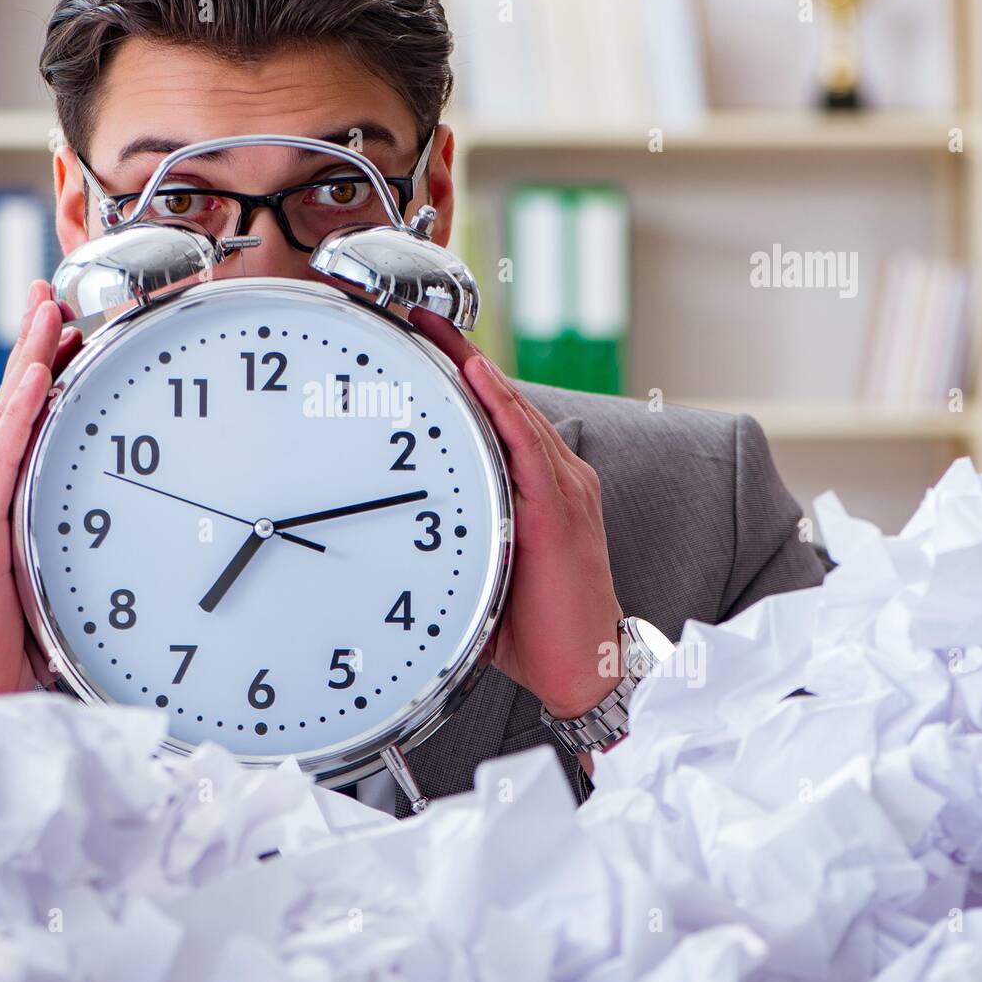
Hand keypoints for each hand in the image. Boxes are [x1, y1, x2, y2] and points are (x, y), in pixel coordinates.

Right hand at [0, 281, 82, 729]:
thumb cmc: (1, 649)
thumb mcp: (47, 583)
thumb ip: (68, 546)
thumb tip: (122, 538)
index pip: (24, 424)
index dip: (42, 374)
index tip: (68, 333)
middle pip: (13, 405)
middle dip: (34, 346)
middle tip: (54, 293)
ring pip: (7, 417)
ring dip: (30, 359)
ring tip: (49, 310)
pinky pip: (2, 456)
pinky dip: (21, 410)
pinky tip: (40, 374)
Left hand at [409, 310, 623, 730]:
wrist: (582, 669)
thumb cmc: (531, 625)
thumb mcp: (484, 566)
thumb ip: (459, 528)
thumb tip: (398, 523)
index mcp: (539, 485)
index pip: (495, 414)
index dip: (460, 373)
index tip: (419, 337)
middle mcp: (557, 476)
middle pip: (501, 400)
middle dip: (457, 355)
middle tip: (413, 313)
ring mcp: (564, 489)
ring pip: (513, 413)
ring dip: (471, 368)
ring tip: (433, 327)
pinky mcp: (561, 512)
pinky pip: (529, 449)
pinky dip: (503, 409)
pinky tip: (479, 376)